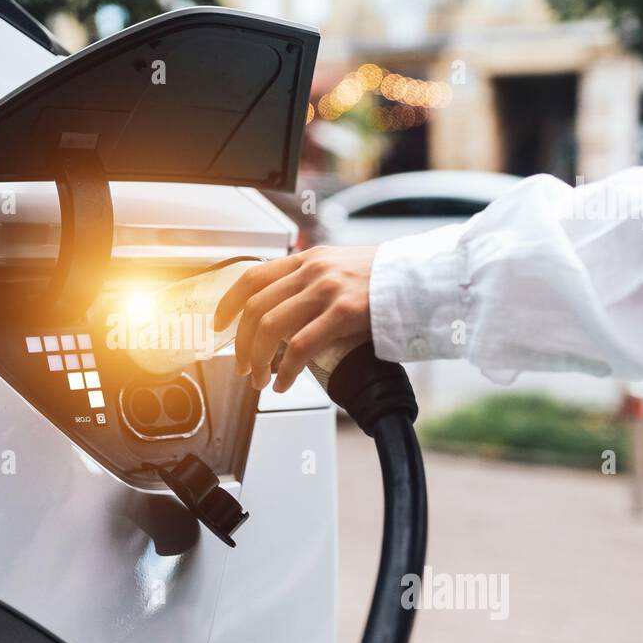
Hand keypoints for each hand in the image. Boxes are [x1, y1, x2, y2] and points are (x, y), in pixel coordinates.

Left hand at [213, 246, 375, 392]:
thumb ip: (310, 284)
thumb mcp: (339, 269)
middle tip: (242, 366)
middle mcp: (313, 271)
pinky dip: (286, 371)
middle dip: (241, 343)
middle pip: (256, 308)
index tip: (220, 325)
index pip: (251, 278)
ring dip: (258, 360)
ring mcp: (328, 290)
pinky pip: (301, 346)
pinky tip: (285, 383)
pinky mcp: (345, 312)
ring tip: (261, 380)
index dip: (228, 304)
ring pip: (271, 327)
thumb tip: (283, 315)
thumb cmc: (384, 280)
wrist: (423, 276)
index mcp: (307, 259)